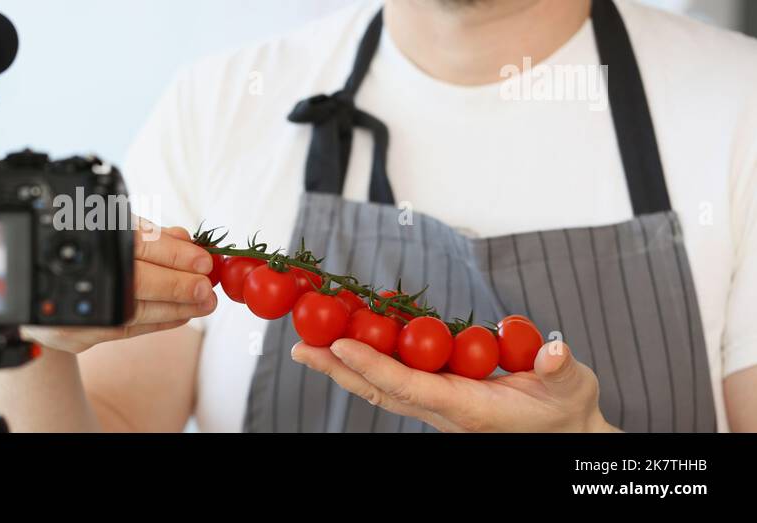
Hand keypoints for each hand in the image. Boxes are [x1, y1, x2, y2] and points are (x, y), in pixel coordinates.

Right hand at [22, 220, 216, 353]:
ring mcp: (75, 309)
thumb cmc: (80, 255)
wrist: (32, 292)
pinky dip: (159, 322)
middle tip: (205, 287)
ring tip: (203, 302)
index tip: (203, 260)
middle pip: (137, 280)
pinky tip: (182, 314)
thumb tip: (186, 238)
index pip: (137, 245)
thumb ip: (148, 235)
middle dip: (178, 285)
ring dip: (176, 307)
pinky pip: (127, 330)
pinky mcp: (77, 336)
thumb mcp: (110, 231)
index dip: (173, 253)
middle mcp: (77, 274)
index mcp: (86, 236)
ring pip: (135, 310)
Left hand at [292, 338, 619, 432]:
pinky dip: (374, 353)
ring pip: (383, 382)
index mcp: (468, 409)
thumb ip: (559, 370)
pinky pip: (400, 373)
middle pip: (379, 388)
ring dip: (345, 361)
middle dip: (337, 369)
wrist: (567, 432)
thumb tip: (553, 352)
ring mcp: (439, 401)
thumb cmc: (566, 411)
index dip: (373, 365)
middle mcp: (444, 407)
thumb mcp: (572, 388)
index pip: (409, 385)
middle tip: (299, 348)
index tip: (339, 345)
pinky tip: (358, 329)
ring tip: (311, 339)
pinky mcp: (441, 392)